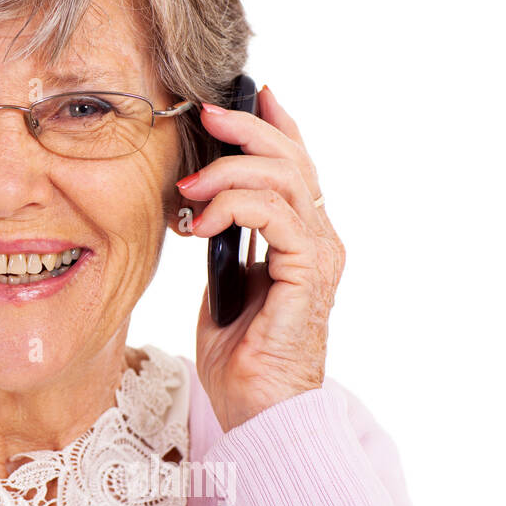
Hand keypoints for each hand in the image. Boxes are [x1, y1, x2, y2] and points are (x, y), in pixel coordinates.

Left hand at [176, 86, 344, 431]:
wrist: (254, 408)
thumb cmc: (238, 353)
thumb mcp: (222, 279)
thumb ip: (224, 239)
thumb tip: (197, 202)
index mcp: (299, 236)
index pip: (293, 164)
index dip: (271, 123)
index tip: (237, 97)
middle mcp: (317, 239)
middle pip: (293, 159)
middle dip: (247, 129)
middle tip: (206, 116)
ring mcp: (316, 256)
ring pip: (286, 180)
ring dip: (230, 171)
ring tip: (188, 188)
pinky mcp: (307, 275)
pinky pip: (279, 218)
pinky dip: (237, 207)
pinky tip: (203, 222)